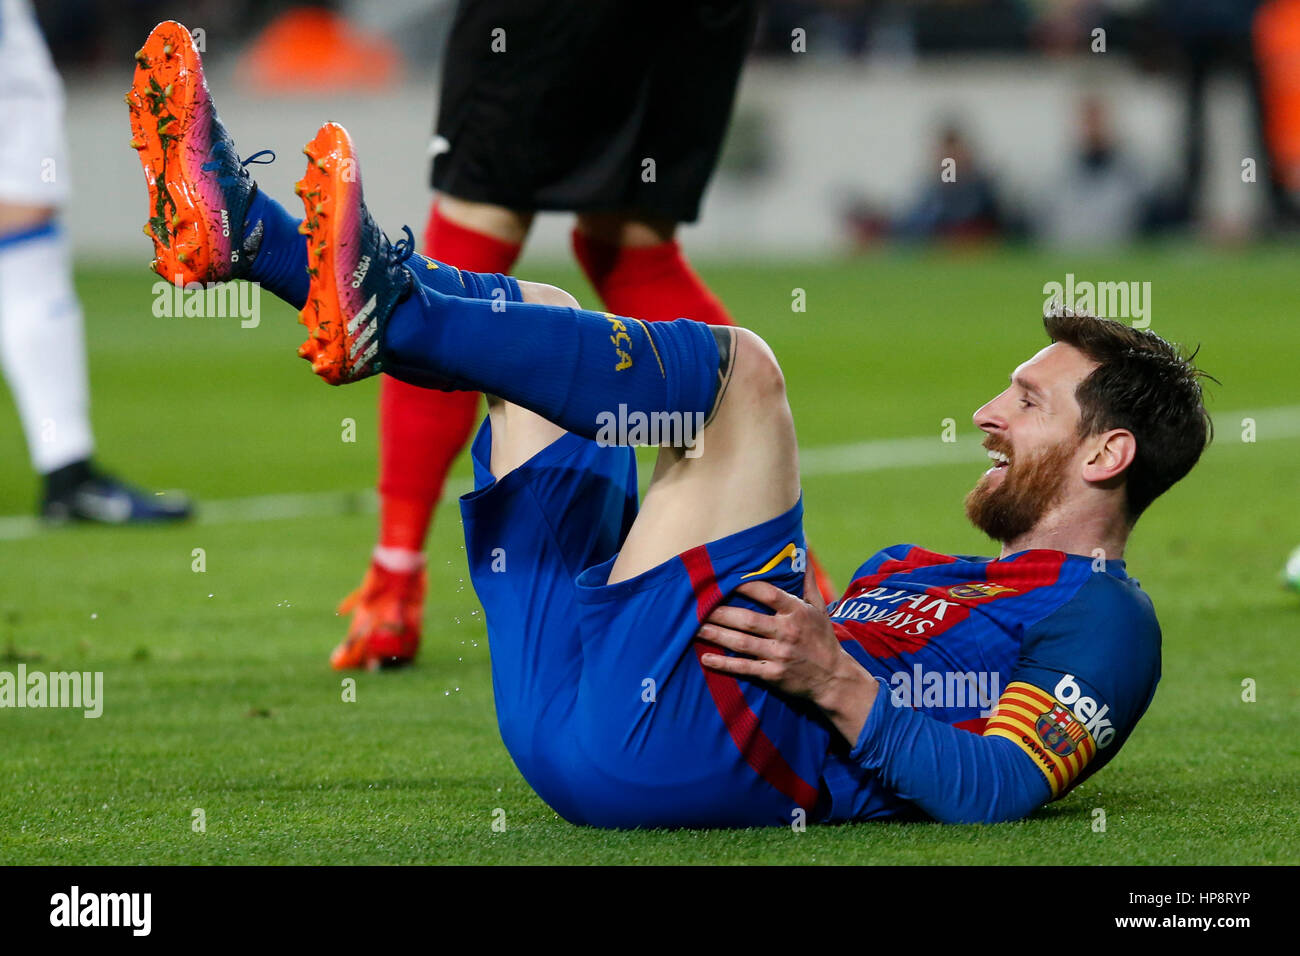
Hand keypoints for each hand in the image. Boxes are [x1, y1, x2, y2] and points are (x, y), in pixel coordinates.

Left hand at [698, 562, 877, 742]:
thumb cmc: (822, 638)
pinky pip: (745, 668)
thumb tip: (804, 548)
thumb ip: (807, 580)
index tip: (724, 579)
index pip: (768, 594)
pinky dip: (724, 664)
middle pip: (748, 619)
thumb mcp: (819, 607)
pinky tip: (706, 658)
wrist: (833, 678)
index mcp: (796, 612)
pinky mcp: (773, 675)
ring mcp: (779, 654)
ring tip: (695, 628)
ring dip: (716, 635)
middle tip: (697, 606)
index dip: (746, 586)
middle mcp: (787, 632)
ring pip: (742, 643)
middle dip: (720, 612)